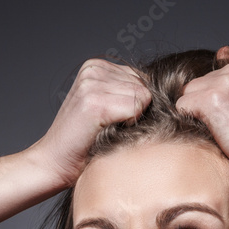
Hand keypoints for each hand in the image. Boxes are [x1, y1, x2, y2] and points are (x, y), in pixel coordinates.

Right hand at [31, 58, 151, 186]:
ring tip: (108, 129)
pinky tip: (107, 132)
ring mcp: (92, 83)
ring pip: (144, 97)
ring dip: (132, 119)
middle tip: (111, 127)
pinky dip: (129, 125)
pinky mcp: (94, 102)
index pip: (143, 78)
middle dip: (138, 110)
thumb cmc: (85, 142)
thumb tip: (174, 91)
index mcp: (96, 66)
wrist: (54, 163)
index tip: (116, 119)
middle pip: (146, 86)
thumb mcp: (108, 108)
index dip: (139, 104)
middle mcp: (94, 69)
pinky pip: (137, 108)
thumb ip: (129, 93)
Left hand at [175, 47, 228, 184]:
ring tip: (221, 131)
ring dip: (197, 114)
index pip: (216, 76)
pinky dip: (190, 122)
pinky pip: (182, 107)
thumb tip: (223, 51)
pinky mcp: (210, 101)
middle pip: (199, 84)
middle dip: (206, 105)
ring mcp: (223, 83)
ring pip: (188, 94)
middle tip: (228, 127)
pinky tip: (212, 133)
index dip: (220, 99)